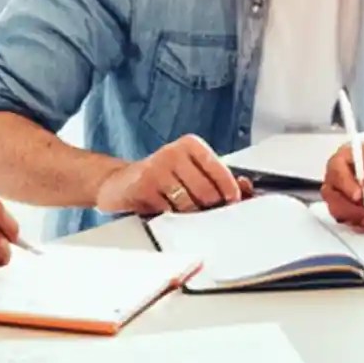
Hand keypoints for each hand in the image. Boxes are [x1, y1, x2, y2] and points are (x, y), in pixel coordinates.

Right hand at [95, 134, 250, 213]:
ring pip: (190, 205)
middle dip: (208, 207)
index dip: (230, 191)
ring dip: (187, 214)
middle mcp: (174, 151)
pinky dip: (170, 217)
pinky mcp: (144, 185)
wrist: (118, 182)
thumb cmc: (160, 178)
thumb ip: (215, 179)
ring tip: (177, 206)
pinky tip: (162, 208)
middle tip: (198, 207)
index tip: (232, 202)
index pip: (220, 171)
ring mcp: (158, 167)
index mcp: (191, 145)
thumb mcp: (189, 172)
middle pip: (207, 192)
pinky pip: (169, 212)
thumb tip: (245, 189)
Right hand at [321, 139, 363, 230]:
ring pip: (340, 211)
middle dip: (350, 209)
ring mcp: (349, 193)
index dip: (343, 182)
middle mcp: (346, 173)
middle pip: (332, 193)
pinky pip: (354, 222)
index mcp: (354, 153)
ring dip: (361, 219)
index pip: (336, 166)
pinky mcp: (356, 210)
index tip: (359, 196)